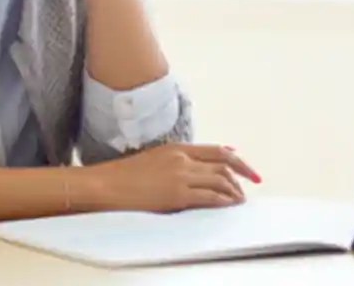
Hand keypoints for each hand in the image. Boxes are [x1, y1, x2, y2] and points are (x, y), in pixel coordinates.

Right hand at [80, 144, 261, 212]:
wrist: (103, 185)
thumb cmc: (124, 175)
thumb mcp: (156, 158)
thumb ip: (181, 160)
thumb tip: (203, 165)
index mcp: (178, 148)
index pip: (218, 152)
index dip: (239, 161)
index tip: (249, 172)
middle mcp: (183, 159)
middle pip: (224, 166)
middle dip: (241, 177)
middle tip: (250, 187)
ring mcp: (180, 176)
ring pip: (220, 181)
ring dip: (233, 191)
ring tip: (239, 200)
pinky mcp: (176, 195)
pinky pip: (209, 197)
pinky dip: (223, 201)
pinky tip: (228, 205)